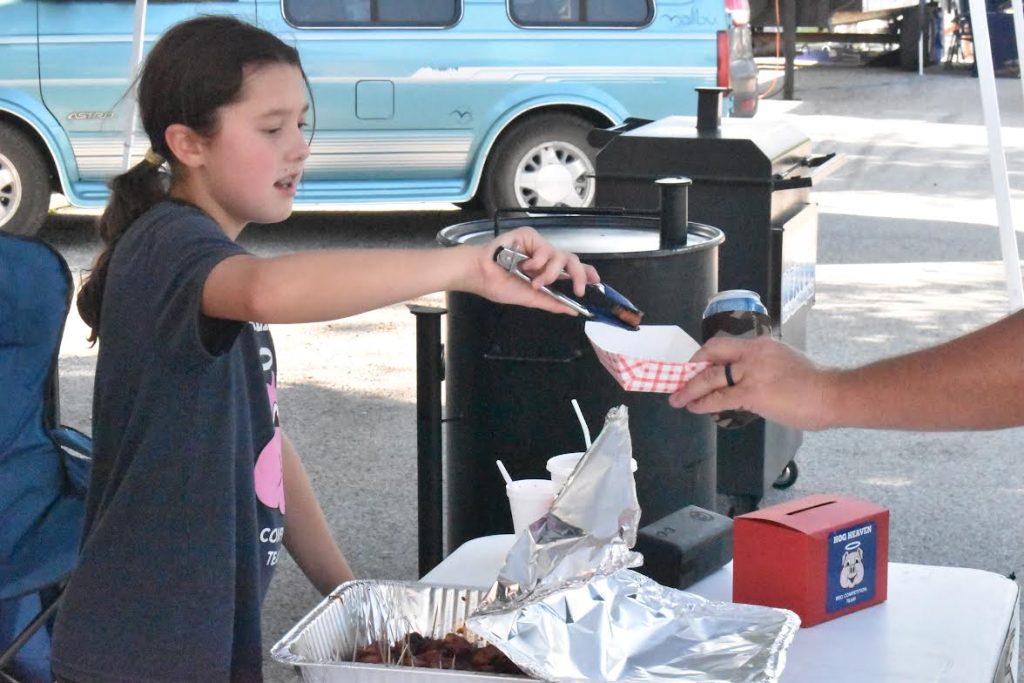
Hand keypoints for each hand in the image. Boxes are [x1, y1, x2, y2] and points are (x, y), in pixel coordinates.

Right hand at [466, 226, 599, 313]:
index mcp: (545, 272)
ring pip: (560, 255)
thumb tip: (573, 311)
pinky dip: (538, 262)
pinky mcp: (529, 236)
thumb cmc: (498, 286)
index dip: (585, 273)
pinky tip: (524, 267)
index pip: (570, 270)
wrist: (479, 275)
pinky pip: (545, 248)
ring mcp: (537, 246)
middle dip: (578, 275)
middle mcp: (544, 258)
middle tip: (578, 289)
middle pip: (572, 260)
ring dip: (551, 273)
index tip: (596, 281)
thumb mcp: (530, 298)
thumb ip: (551, 302)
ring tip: (535, 282)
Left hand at [668, 335, 835, 430]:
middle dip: (691, 367)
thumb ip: (763, 366)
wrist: (833, 394)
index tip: (694, 366)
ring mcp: (752, 372)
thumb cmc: (815, 385)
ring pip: (710, 377)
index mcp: (762, 344)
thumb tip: (746, 378)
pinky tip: (695, 407)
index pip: (724, 345)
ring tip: (678, 399)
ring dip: (689, 389)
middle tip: (678, 379)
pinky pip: (719, 398)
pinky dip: (702, 403)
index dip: (704, 355)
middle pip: (711, 353)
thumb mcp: (785, 362)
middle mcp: (754, 353)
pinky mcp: (753, 393)